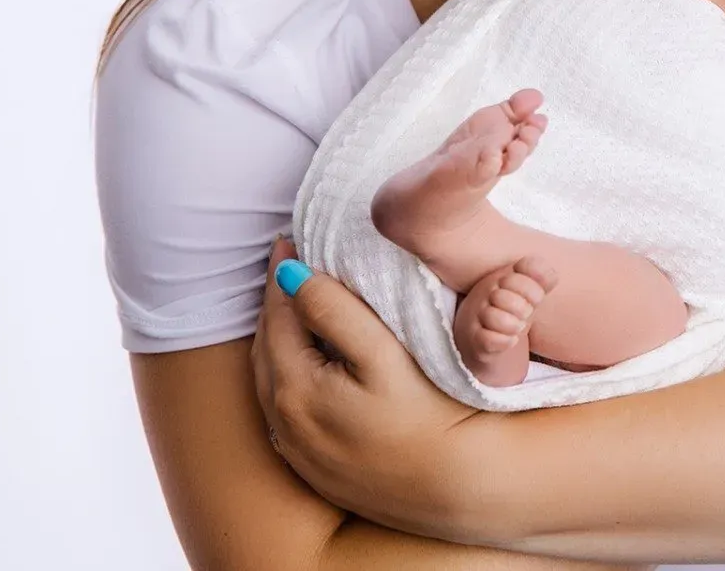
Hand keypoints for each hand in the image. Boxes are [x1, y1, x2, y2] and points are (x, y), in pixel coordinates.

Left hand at [251, 234, 482, 538]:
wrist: (457, 485)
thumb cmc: (429, 412)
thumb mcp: (383, 353)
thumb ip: (335, 310)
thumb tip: (291, 275)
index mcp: (294, 388)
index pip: (277, 314)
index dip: (283, 272)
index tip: (290, 238)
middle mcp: (284, 422)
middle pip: (267, 346)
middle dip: (276, 303)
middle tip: (291, 264)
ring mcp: (297, 448)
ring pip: (272, 378)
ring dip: (279, 338)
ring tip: (297, 304)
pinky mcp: (314, 466)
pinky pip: (285, 408)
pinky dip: (288, 373)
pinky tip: (309, 362)